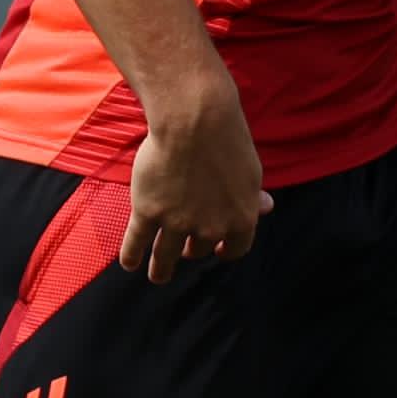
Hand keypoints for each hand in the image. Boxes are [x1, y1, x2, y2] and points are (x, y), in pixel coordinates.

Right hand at [123, 77, 269, 281]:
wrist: (195, 121)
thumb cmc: (227, 139)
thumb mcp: (250, 170)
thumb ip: (252, 195)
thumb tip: (267, 207)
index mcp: (241, 219)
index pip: (236, 248)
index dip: (225, 251)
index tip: (218, 252)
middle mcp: (210, 228)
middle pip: (200, 250)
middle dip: (193, 251)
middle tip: (185, 250)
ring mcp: (177, 223)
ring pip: (166, 255)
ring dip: (161, 269)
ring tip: (157, 276)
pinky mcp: (148, 212)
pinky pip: (137, 242)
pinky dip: (132, 255)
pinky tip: (129, 263)